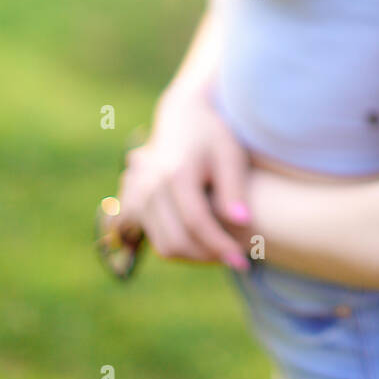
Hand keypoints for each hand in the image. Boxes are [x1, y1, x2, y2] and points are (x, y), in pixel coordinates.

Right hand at [112, 86, 252, 270]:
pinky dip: (181, 249)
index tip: (243, 261)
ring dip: (195, 256)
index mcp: (175, 173)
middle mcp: (151, 186)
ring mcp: (139, 196)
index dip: (219, 246)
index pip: (197, 223)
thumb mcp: (230, 155)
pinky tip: (205, 243)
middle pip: (177, 240)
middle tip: (238, 258)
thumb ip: (234, 189)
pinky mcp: (135, 204)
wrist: (184, 117)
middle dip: (209, 256)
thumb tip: (242, 223)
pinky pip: (157, 240)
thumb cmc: (214, 135)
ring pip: (165, 245)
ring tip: (223, 250)